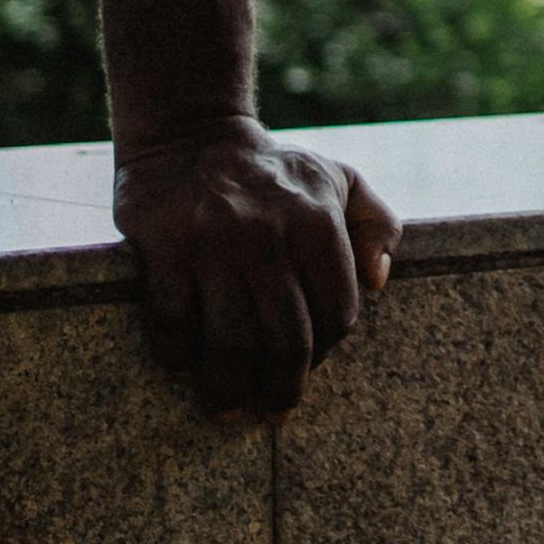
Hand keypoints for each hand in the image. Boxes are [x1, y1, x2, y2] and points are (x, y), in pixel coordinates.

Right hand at [114, 120, 400, 415]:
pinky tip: (183, 365)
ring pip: (229, 341)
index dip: (325, 354)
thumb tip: (380, 280)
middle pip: (286, 340)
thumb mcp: (338, 179)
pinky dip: (177, 355)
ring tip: (229, 409)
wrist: (188, 132)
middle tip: (273, 412)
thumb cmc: (273, 171)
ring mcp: (214, 244)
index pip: (336, 315)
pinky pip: (172, 321)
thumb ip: (375, 225)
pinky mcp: (163, 248)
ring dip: (229, 388)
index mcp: (318, 223)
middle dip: (282, 388)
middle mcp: (269, 236)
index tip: (308, 369)